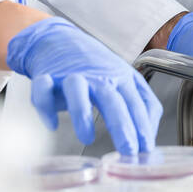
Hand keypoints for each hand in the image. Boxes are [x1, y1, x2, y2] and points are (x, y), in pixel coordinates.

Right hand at [6, 18, 161, 153]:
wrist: (59, 40)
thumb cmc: (95, 68)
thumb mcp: (125, 80)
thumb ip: (142, 104)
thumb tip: (149, 137)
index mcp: (120, 77)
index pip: (136, 102)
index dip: (142, 126)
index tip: (146, 150)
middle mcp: (97, 75)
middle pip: (111, 99)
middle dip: (122, 125)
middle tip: (128, 150)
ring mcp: (71, 75)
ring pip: (77, 90)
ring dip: (82, 113)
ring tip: (87, 138)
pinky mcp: (47, 76)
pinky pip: (43, 90)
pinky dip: (45, 107)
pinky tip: (52, 124)